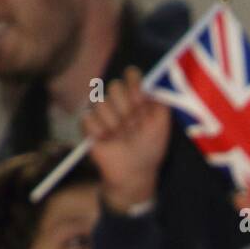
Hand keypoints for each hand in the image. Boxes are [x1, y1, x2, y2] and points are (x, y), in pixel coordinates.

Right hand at [82, 66, 171, 213]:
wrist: (134, 172)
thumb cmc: (150, 150)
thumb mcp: (161, 126)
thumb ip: (161, 103)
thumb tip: (154, 85)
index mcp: (137, 99)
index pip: (132, 76)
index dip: (134, 84)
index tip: (139, 99)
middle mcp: (119, 103)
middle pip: (114, 86)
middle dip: (125, 108)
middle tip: (133, 126)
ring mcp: (103, 113)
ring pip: (100, 103)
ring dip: (113, 123)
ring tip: (120, 137)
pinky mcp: (89, 126)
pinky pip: (88, 119)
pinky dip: (99, 132)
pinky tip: (107, 141)